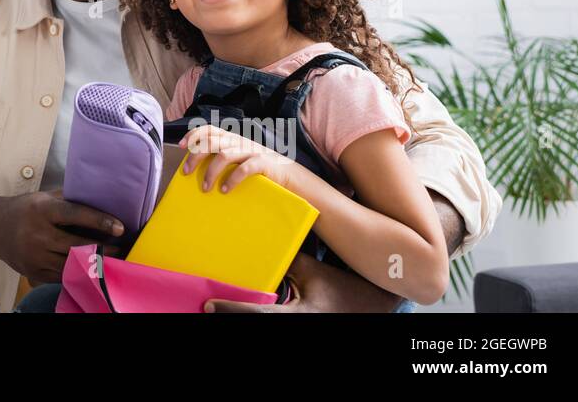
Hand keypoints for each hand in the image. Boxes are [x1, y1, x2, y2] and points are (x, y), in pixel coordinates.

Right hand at [0, 191, 123, 284]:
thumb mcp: (43, 197)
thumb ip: (69, 199)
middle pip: (77, 245)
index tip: (120, 227)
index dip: (99, 221)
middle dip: (103, 248)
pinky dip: (77, 272)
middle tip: (121, 248)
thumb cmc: (23, 209)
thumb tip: (101, 199)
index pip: (75, 214)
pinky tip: (90, 268)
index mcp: (42, 210)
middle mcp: (36, 234)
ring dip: (93, 264)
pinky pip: (61, 276)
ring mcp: (34, 256)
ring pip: (71, 264)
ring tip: (111, 260)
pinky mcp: (32, 272)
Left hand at [180, 125, 297, 192]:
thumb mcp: (238, 157)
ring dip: (211, 173)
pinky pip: (243, 169)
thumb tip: (194, 166)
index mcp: (231, 138)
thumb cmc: (258, 168)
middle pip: (211, 142)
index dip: (194, 135)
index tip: (181, 146)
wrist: (288, 174)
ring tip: (205, 188)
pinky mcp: (262, 163)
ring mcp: (251, 150)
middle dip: (195, 156)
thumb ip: (221, 156)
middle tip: (186, 172)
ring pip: (224, 155)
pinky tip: (225, 190)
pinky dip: (232, 179)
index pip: (209, 129)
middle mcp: (239, 141)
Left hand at [205, 251, 404, 312]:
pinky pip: (269, 323)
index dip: (231, 310)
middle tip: (204, 308)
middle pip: (253, 325)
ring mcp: (296, 329)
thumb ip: (286, 262)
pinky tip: (237, 309)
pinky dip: (252, 316)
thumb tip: (257, 247)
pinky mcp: (295, 327)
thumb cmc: (342, 287)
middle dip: (229, 317)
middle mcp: (294, 327)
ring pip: (260, 325)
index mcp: (298, 316)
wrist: (372, 307)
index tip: (208, 305)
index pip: (257, 315)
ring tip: (214, 309)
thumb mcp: (313, 271)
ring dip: (238, 317)